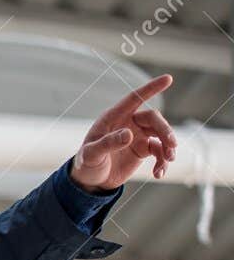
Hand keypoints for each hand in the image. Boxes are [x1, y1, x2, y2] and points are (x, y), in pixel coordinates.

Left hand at [70, 73, 174, 190]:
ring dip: (168, 146)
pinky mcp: (143, 149)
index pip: (134, 99)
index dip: (151, 88)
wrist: (90, 181)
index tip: (168, 78)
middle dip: (165, 130)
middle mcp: (128, 123)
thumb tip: (129, 134)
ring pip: (161, 134)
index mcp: (113, 118)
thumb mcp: (92, 154)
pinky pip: (160, 150)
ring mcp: (138, 135)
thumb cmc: (86, 164)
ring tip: (168, 160)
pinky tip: (158, 173)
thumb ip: (108, 143)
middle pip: (154, 119)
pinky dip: (162, 161)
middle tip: (172, 145)